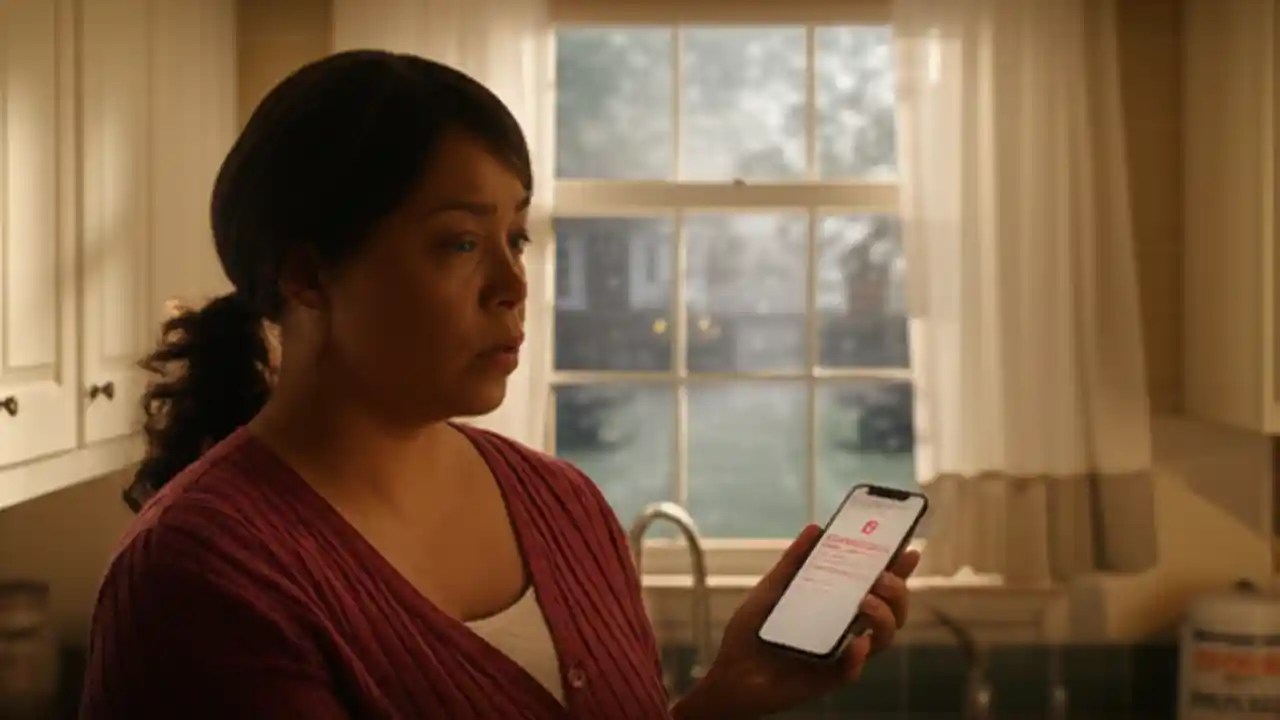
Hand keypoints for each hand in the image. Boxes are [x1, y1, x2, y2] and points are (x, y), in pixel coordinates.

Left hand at [674, 525, 920, 719]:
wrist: (730, 670)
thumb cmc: (753, 631)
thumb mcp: (772, 589)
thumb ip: (794, 562)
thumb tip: (815, 528)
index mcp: (839, 607)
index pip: (878, 588)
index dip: (899, 571)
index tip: (908, 550)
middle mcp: (847, 630)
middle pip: (892, 613)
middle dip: (897, 592)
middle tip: (882, 577)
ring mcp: (841, 655)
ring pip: (883, 639)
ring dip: (883, 617)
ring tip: (865, 601)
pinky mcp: (829, 679)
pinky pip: (853, 669)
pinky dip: (857, 655)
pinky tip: (855, 642)